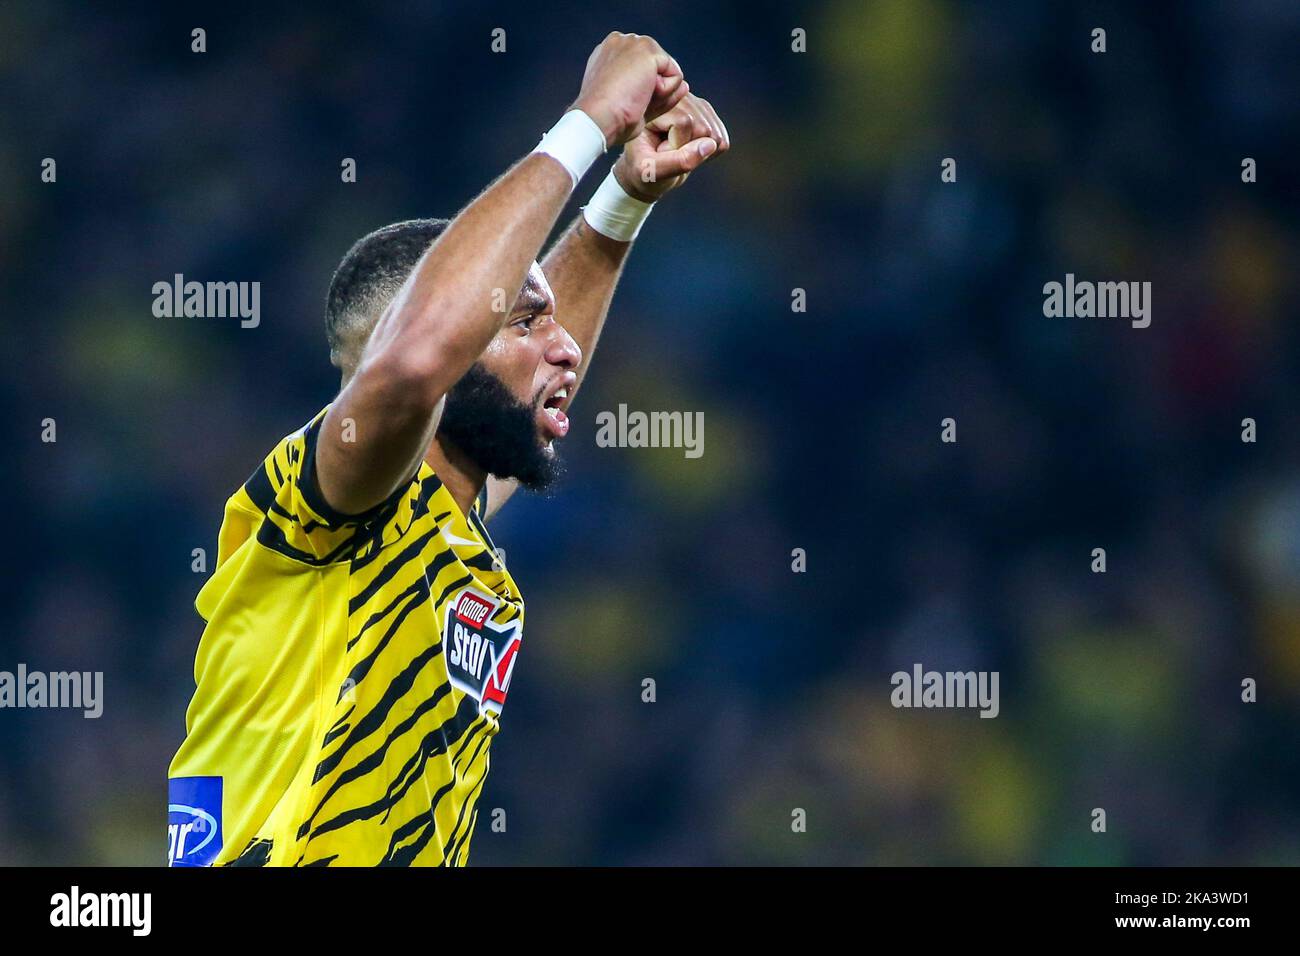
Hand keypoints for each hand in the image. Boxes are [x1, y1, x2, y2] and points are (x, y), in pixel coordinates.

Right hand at [570, 32, 689, 148]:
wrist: (597, 119)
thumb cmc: (608, 120)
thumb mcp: (629, 102)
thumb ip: (654, 91)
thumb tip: (685, 85)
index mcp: (610, 52)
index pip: (646, 70)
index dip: (646, 92)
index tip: (627, 104)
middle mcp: (622, 41)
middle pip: (660, 70)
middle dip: (654, 91)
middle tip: (631, 104)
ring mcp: (634, 43)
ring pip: (668, 72)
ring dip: (659, 94)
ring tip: (635, 100)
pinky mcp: (648, 51)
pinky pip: (676, 76)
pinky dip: (665, 93)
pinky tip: (643, 97)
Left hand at [612, 92, 729, 201]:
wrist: (645, 167)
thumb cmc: (641, 169)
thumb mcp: (651, 171)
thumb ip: (680, 161)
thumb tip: (711, 145)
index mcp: (655, 102)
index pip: (685, 122)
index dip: (676, 145)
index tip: (657, 150)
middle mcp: (675, 94)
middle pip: (704, 128)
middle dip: (689, 149)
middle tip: (667, 153)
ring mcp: (694, 102)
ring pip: (715, 135)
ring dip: (697, 151)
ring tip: (675, 151)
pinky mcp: (706, 112)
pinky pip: (722, 139)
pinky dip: (707, 152)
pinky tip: (688, 149)